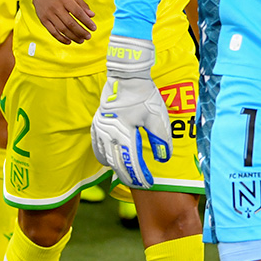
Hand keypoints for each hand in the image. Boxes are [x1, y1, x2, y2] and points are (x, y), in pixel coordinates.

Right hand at [30, 0, 95, 43]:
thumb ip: (82, 5)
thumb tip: (92, 15)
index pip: (78, 13)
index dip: (87, 22)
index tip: (93, 28)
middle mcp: (56, 7)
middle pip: (70, 23)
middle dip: (81, 32)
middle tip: (88, 36)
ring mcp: (49, 14)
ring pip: (62, 29)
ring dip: (73, 37)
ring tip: (81, 40)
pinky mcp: (43, 20)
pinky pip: (53, 32)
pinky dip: (61, 38)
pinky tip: (69, 41)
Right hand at [91, 36, 173, 188]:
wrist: (127, 77)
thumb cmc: (144, 95)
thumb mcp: (157, 117)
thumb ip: (161, 139)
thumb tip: (163, 159)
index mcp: (124, 132)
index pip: (131, 162)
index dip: (139, 176)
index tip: (148, 184)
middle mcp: (109, 133)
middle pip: (117, 162)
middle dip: (128, 175)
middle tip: (139, 183)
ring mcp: (101, 129)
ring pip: (105, 156)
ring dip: (116, 167)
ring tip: (128, 174)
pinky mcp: (97, 124)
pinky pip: (97, 146)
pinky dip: (104, 156)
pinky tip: (110, 161)